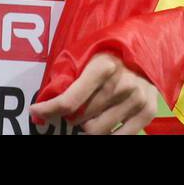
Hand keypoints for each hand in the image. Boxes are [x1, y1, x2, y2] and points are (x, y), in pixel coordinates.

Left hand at [30, 51, 159, 134]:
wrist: (146, 48)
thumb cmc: (109, 52)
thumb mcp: (85, 53)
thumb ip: (67, 75)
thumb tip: (44, 100)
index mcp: (102, 67)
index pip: (70, 100)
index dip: (48, 109)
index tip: (36, 111)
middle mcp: (120, 84)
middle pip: (81, 117)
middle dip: (71, 115)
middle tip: (73, 106)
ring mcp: (136, 99)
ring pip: (98, 130)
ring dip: (87, 124)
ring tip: (89, 112)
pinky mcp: (147, 111)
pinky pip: (120, 137)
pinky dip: (107, 133)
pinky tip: (103, 121)